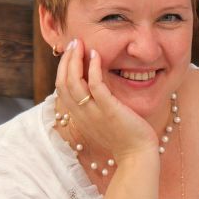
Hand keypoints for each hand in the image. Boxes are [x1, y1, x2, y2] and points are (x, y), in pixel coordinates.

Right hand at [56, 39, 158, 163]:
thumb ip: (94, 107)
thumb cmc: (124, 138)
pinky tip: (96, 54)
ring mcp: (93, 112)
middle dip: (66, 60)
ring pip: (73, 82)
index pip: (61, 89)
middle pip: (62, 82)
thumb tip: (92, 89)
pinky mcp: (109, 109)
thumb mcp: (102, 121)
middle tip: (73, 43)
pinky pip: (94, 84)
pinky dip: (93, 67)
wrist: (137, 156)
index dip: (62, 69)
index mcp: (78, 117)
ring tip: (81, 44)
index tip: (70, 54)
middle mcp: (81, 114)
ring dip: (75, 59)